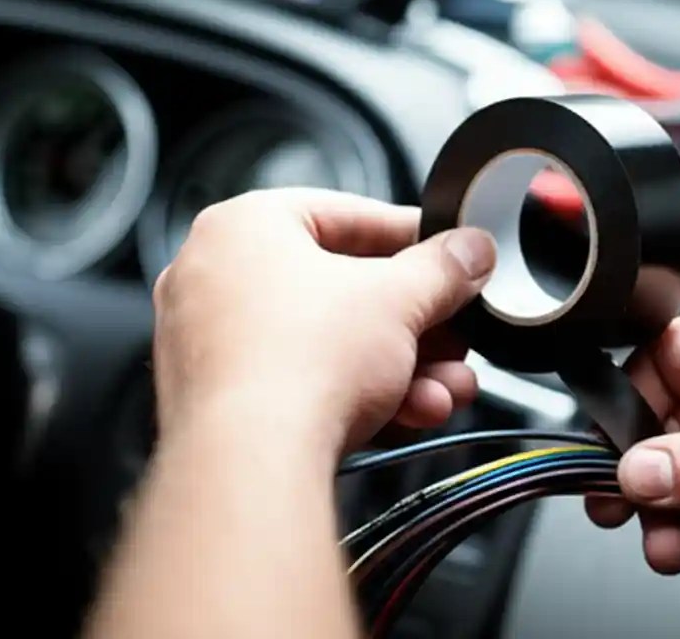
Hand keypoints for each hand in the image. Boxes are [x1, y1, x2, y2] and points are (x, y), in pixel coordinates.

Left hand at [151, 188, 495, 454]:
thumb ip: (444, 268)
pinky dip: (356, 396)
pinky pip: (302, 385)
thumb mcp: (400, 299)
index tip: (452, 260)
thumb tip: (468, 252)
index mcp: (245, 225)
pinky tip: (406, 413)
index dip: (414, 240)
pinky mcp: (222, 404)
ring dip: (400, 369)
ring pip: (328, 345)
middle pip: (341, 289)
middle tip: (453, 335)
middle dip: (414, 324)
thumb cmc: (298, 363)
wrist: (254, 462)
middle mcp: (215, 278)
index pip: (346, 216)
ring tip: (443, 388)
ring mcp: (212, 344)